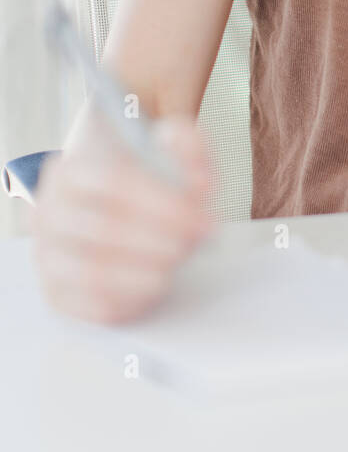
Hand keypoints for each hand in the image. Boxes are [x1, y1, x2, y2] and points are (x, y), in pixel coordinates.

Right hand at [31, 113, 216, 324]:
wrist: (114, 217)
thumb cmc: (144, 187)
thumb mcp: (171, 157)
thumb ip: (188, 147)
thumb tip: (188, 160)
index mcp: (70, 169)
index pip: (109, 181)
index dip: (157, 200)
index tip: (196, 213)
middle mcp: (48, 213)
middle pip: (101, 228)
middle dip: (157, 238)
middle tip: (192, 241)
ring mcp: (48, 256)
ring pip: (92, 271)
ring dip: (145, 269)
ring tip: (177, 260)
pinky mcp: (57, 295)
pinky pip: (91, 305)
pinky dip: (130, 298)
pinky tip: (157, 283)